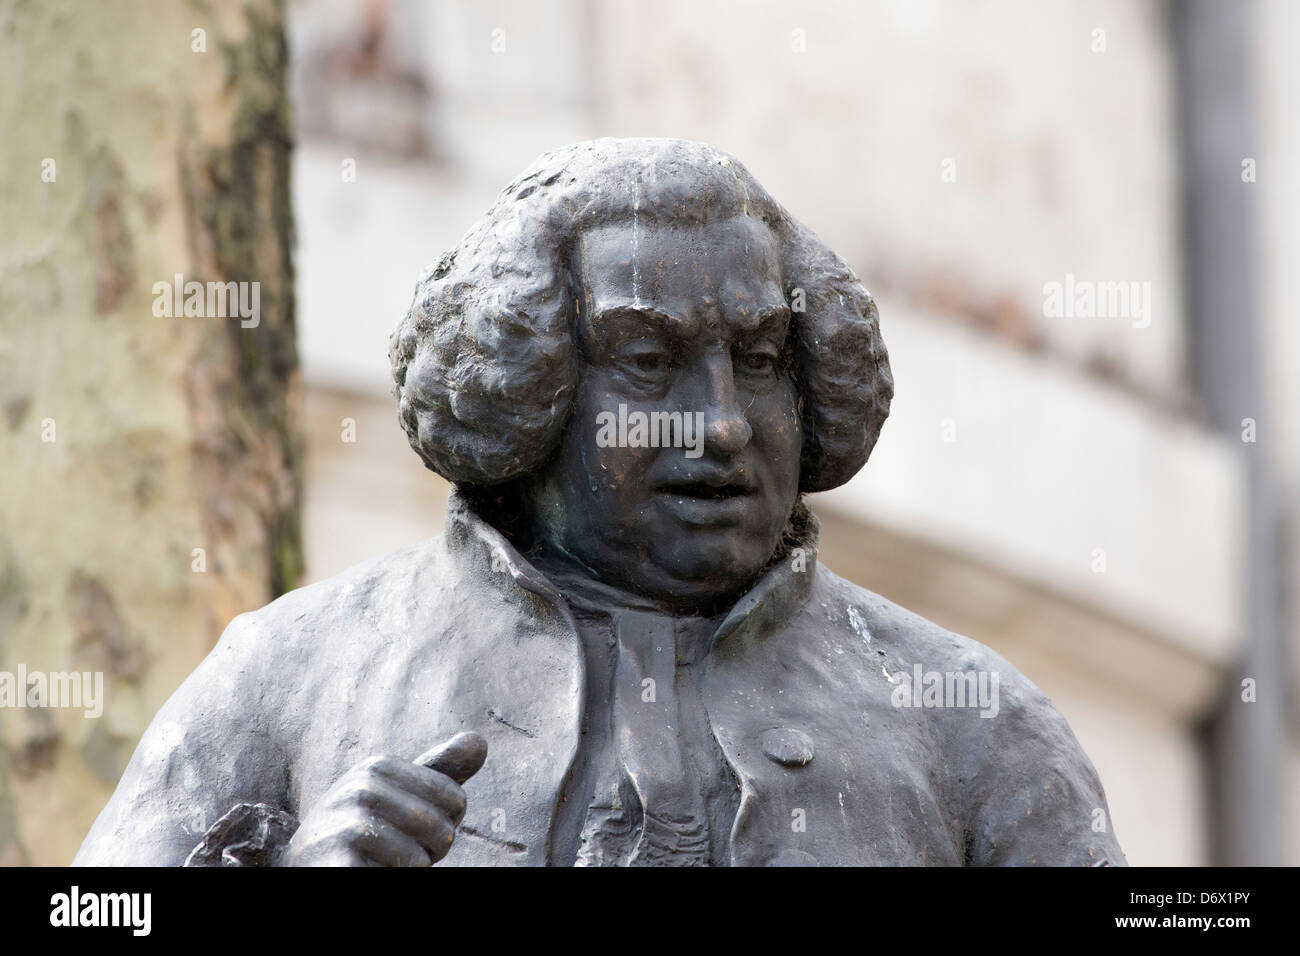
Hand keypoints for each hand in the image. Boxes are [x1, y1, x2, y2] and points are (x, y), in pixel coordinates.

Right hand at [284, 732, 487, 865]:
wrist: (307, 866)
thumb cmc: (365, 833)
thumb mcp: (400, 795)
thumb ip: (441, 771)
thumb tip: (480, 740)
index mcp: (379, 766)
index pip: (455, 800)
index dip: (444, 823)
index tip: (409, 828)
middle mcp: (359, 789)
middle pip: (442, 830)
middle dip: (429, 850)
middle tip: (394, 853)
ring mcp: (343, 826)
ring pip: (417, 860)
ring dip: (406, 871)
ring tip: (378, 864)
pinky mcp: (333, 865)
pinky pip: (390, 876)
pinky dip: (388, 878)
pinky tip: (368, 870)